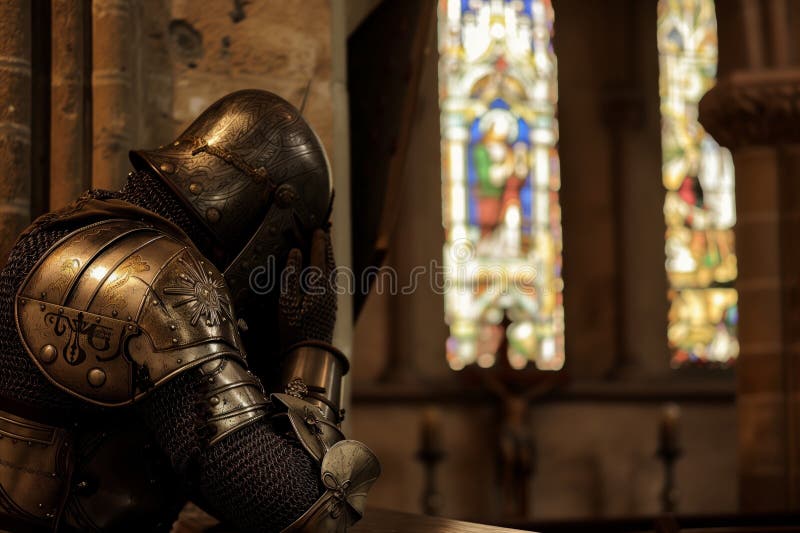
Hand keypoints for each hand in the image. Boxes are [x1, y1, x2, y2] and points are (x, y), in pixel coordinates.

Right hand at [278, 229, 336, 348]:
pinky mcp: (331, 305)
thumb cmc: (295, 329)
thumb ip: (291, 274)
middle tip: (325, 232)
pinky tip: (325, 270)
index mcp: (318, 285)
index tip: (317, 229)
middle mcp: (329, 289)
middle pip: (330, 262)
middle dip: (327, 246)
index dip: (318, 242)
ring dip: (329, 256)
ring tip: (326, 245)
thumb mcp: (287, 301)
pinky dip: (329, 268)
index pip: (319, 257)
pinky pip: (331, 279)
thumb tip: (295, 252)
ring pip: (333, 271)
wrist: (311, 352)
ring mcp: (332, 297)